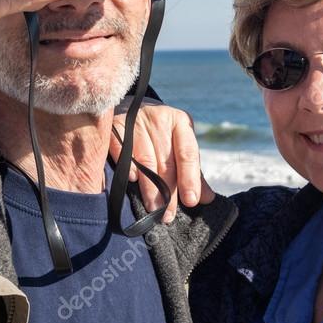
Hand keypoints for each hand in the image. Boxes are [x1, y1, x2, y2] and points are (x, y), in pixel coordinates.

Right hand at [109, 102, 215, 223]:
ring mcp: (137, 120)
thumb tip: (207, 199)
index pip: (188, 154)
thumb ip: (192, 172)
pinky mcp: (116, 124)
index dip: (190, 179)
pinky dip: (126, 166)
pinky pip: (122, 149)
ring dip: (148, 187)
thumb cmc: (161, 134)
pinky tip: (131, 181)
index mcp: (181, 123)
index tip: (191, 201)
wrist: (132, 108)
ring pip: (145, 160)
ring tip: (152, 208)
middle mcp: (160, 119)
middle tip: (167, 215)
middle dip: (167, 192)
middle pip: (166, 161)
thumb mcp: (179, 146)